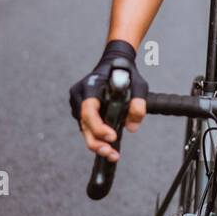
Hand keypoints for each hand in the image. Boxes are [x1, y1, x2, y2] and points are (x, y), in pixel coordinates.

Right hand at [69, 40, 147, 161]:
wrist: (114, 62)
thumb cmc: (126, 73)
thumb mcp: (139, 85)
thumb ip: (138, 104)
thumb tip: (132, 128)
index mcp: (90, 86)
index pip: (89, 110)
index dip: (98, 127)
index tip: (112, 136)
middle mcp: (79, 94)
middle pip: (84, 124)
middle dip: (96, 142)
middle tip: (110, 154)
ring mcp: (77, 101)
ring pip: (84, 128)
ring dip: (97, 142)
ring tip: (112, 154)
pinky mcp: (79, 108)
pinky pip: (86, 125)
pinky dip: (95, 136)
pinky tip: (107, 145)